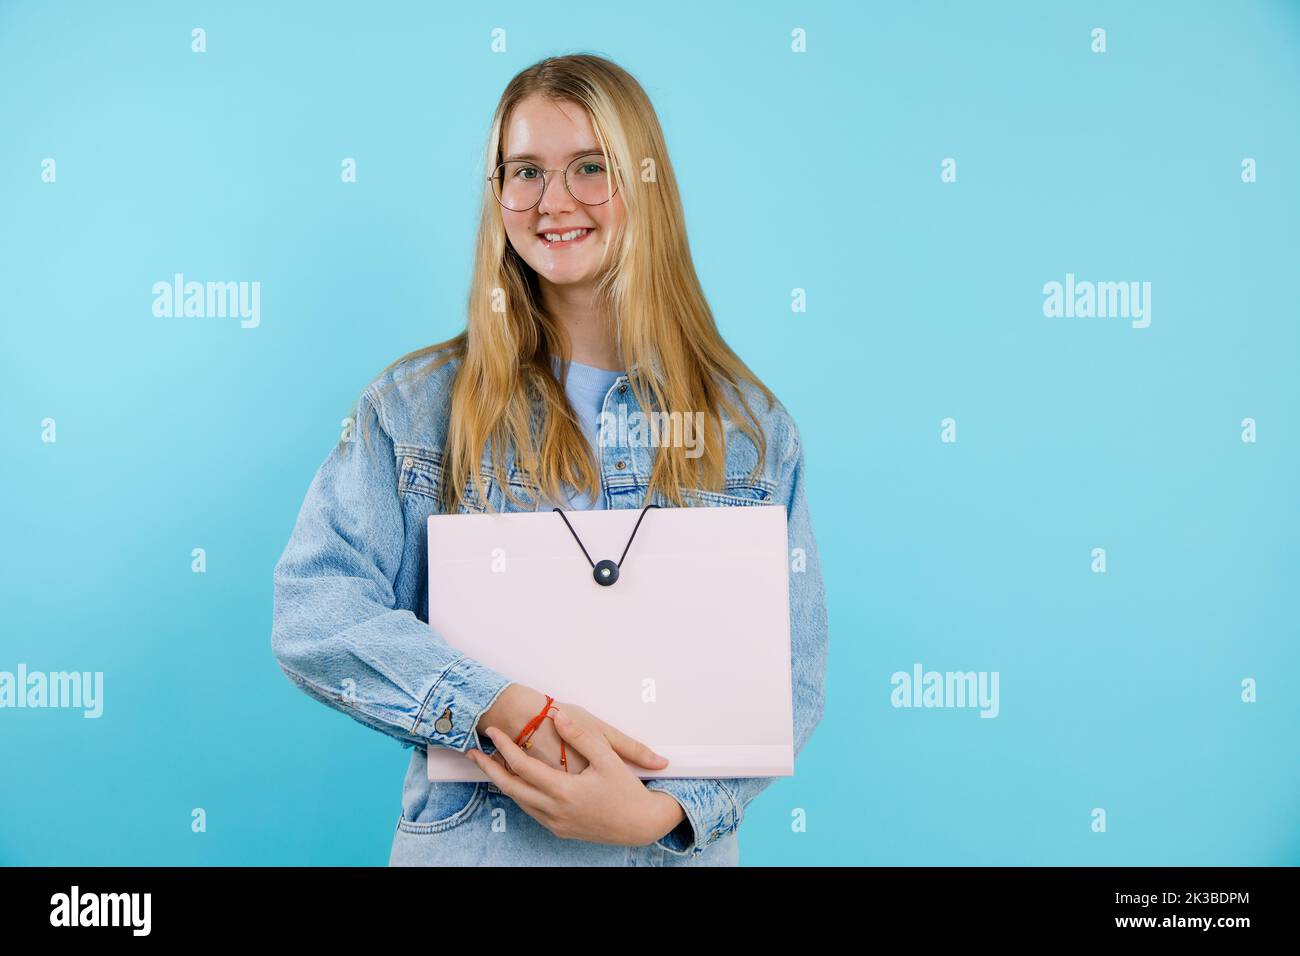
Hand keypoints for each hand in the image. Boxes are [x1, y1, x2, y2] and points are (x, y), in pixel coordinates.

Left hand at [468, 705, 686, 846]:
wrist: (641, 825)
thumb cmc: (627, 791)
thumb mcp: (608, 758)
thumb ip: (580, 736)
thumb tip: (558, 717)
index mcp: (564, 791)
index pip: (522, 767)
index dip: (504, 747)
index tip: (494, 732)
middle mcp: (554, 810)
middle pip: (510, 788)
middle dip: (489, 768)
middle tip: (473, 752)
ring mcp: (556, 823)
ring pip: (519, 802)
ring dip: (503, 782)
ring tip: (491, 764)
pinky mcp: (560, 830)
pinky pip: (532, 811)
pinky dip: (520, 795)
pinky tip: (519, 783)